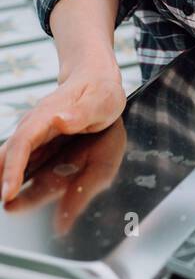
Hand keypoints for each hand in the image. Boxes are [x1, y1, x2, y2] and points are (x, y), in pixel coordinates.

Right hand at [0, 60, 126, 206]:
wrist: (96, 76)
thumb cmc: (101, 90)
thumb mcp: (101, 100)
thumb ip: (82, 112)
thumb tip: (59, 120)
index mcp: (48, 114)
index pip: (23, 142)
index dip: (12, 168)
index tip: (8, 192)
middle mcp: (36, 123)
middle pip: (10, 151)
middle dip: (2, 176)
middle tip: (3, 202)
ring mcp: (35, 130)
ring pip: (12, 155)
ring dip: (5, 176)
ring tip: (6, 202)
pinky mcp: (38, 138)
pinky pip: (22, 156)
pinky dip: (13, 172)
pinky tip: (11, 188)